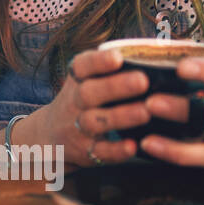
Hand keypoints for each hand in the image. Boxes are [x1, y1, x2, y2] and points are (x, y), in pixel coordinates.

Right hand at [22, 46, 151, 167]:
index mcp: (76, 80)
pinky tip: (133, 146)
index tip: (118, 57)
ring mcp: (77, 127)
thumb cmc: (81, 102)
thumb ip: (108, 69)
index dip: (99, 61)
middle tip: (142, 81)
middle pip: (89, 93)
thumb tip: (155, 52)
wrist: (48, 136)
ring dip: (120, 117)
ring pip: (95, 122)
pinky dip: (116, 150)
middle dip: (115, 87)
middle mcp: (74, 102)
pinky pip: (100, 152)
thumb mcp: (84, 81)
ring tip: (145, 112)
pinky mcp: (85, 152)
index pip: (82, 66)